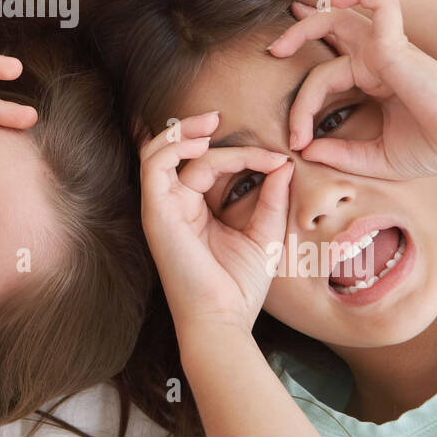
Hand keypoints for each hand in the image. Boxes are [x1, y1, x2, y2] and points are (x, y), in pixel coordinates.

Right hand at [139, 111, 293, 333]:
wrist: (223, 320)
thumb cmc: (238, 286)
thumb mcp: (264, 234)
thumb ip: (271, 199)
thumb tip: (283, 163)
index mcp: (195, 211)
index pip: (210, 167)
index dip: (244, 156)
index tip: (278, 160)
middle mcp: (175, 206)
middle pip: (184, 155)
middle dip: (199, 130)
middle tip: (221, 116)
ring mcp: (163, 208)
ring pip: (160, 153)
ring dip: (181, 133)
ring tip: (208, 122)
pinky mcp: (156, 213)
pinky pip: (153, 167)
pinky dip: (171, 148)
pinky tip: (200, 145)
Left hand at [272, 0, 436, 177]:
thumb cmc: (436, 147)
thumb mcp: (377, 158)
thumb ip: (342, 154)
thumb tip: (305, 151)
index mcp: (375, 79)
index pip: (327, 74)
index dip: (303, 105)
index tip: (298, 141)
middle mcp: (379, 59)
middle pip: (331, 32)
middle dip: (297, 36)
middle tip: (272, 53)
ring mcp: (389, 49)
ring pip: (342, 18)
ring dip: (309, 22)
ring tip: (280, 45)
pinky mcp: (398, 46)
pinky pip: (382, 3)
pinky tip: (336, 0)